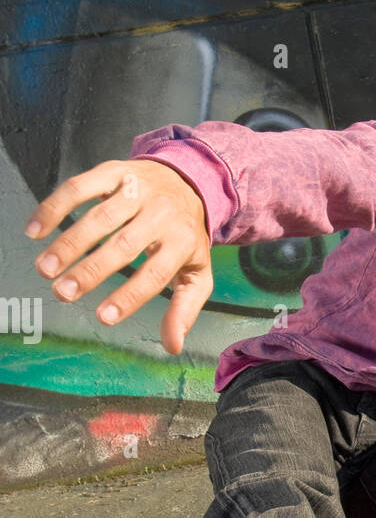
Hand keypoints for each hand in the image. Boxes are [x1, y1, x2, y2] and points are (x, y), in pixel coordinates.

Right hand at [25, 158, 212, 354]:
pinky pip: (80, 187)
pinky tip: (36, 230)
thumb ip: (185, 309)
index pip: (154, 274)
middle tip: (63, 293)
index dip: (128, 297)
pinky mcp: (114, 171)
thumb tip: (173, 345)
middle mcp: (161, 213)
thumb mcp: (196, 273)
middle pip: (122, 245)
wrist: (187, 181)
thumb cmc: (185, 235)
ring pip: (98, 217)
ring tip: (46, 269)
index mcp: (182, 241)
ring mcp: (136, 189)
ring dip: (68, 244)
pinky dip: (54, 207)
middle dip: (90, 271)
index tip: (102, 318)